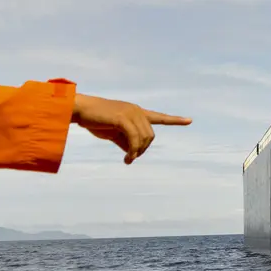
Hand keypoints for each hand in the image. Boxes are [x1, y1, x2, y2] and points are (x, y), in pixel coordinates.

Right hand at [72, 94, 191, 164]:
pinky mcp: (122, 118)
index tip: (189, 120)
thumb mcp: (113, 133)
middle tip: (130, 158)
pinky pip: (134, 138)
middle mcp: (137, 111)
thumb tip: (133, 154)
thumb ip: (125, 141)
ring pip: (144, 138)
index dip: (175, 120)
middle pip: (151, 135)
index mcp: (137, 113)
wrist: (80, 110)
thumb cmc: (95, 121)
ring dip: (137, 152)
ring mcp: (131, 113)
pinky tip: (127, 159)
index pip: (159, 117)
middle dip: (143, 149)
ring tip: (128, 160)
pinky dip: (133, 151)